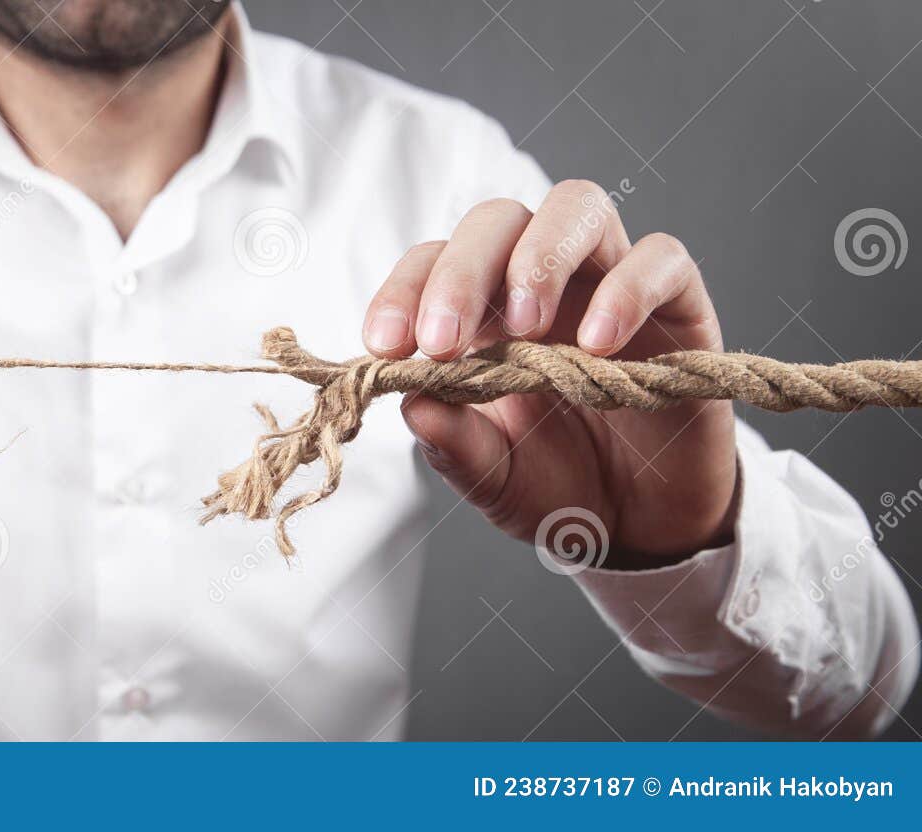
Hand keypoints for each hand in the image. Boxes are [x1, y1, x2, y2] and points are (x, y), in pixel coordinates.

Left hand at [361, 181, 738, 566]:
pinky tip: (599, 346)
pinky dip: (627, 291)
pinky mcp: (678, 303)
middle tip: (441, 343)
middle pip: (497, 220)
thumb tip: (412, 405)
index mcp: (480, 310)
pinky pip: (661, 259)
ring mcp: (608, 281)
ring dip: (540, 257)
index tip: (385, 346)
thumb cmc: (555, 482)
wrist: (639, 526)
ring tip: (526, 327)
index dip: (403, 292)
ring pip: (577, 206)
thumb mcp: (491, 476)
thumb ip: (454, 442)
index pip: (432, 262)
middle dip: (460, 273)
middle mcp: (540, 281)